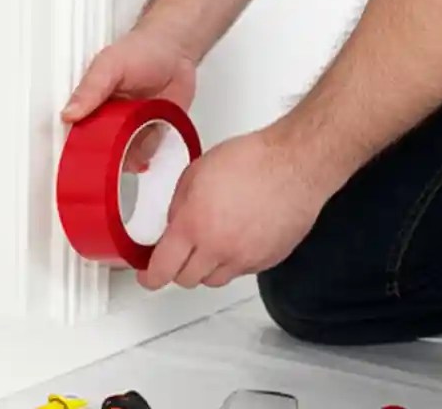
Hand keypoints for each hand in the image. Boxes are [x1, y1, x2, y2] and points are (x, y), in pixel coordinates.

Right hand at [61, 27, 197, 172]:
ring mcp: (131, 129)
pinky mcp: (152, 135)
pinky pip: (146, 154)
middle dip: (104, 158)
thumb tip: (69, 113)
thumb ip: (91, 89)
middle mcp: (108, 120)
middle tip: (110, 159)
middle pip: (101, 149)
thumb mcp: (110, 65)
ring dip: (125, 160)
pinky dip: (147, 158)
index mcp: (91, 104)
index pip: (79, 132)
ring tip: (129, 155)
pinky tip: (146, 158)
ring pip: (122, 156)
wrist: (176, 51)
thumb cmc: (140, 51)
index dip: (79, 146)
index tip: (81, 157)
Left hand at [137, 128, 332, 290]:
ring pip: (214, 280)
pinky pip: (241, 272)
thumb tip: (173, 224)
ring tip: (209, 244)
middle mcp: (218, 249)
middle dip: (177, 269)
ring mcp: (245, 259)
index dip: (150, 277)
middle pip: (186, 280)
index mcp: (194, 226)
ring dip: (205, 268)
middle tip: (177, 254)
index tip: (147, 276)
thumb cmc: (251, 161)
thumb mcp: (196, 173)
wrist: (295, 165)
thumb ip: (178, 205)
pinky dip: (232, 262)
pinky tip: (236, 240)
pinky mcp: (267, 261)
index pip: (162, 269)